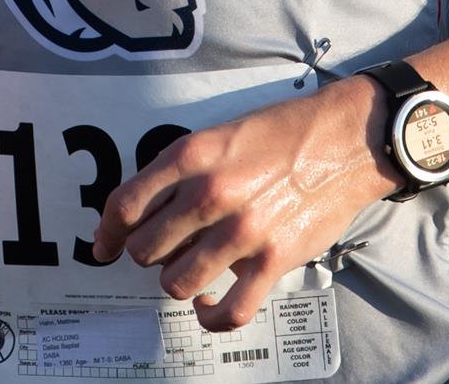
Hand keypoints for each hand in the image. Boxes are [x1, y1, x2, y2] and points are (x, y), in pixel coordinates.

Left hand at [88, 76, 399, 331]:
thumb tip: (150, 210)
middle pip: (144, 248)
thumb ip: (183, 169)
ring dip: (177, 281)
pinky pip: (228, 309)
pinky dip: (211, 316)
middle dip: (145, 255)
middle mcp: (210, 193)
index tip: (104, 247)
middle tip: (160, 252)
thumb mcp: (221, 134)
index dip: (106, 233)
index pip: (125, 205)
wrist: (344, 140)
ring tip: (189, 271)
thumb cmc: (283, 133)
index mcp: (191, 156)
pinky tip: (210, 305)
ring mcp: (241, 231)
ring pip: (176, 282)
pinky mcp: (272, 260)